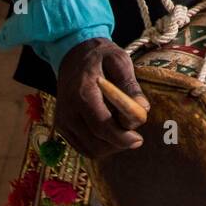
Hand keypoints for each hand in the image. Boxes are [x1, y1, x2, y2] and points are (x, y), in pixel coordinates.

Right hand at [54, 38, 148, 158]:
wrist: (73, 55)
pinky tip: (110, 132)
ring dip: (109, 147)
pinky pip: (83, 148)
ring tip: (122, 131)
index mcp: (82, 92)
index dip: (121, 137)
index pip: (101, 125)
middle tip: (134, 135)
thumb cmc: (99, 57)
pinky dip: (99, 146)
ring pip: (89, 150)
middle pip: (95, 143)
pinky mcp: (62, 127)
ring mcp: (63, 121)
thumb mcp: (118, 60)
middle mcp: (68, 111)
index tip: (138, 139)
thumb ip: (130, 84)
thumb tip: (143, 108)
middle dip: (118, 144)